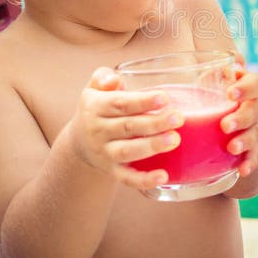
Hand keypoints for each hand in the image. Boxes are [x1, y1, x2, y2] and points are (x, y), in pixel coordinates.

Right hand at [67, 67, 184, 190]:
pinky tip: (163, 176)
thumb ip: (103, 78)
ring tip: (174, 139)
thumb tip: (114, 79)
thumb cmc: (98, 107)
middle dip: (154, 123)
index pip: (119, 104)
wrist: (78, 142)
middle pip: (128, 127)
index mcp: (96, 107)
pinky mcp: (112, 171)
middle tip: (178, 118)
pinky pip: (127, 178)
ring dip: (152, 146)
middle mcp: (98, 131)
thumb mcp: (94, 89)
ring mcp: (105, 153)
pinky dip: (144, 180)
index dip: (142, 101)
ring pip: (128, 152)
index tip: (164, 98)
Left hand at [220, 55, 257, 176]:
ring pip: (255, 134)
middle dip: (241, 119)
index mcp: (249, 88)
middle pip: (254, 111)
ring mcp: (255, 127)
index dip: (244, 88)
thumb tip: (220, 67)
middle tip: (225, 126)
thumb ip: (215, 73)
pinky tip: (242, 171)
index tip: (230, 93)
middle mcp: (256, 107)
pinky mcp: (253, 146)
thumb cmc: (218, 92)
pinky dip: (249, 163)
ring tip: (232, 148)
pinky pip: (254, 155)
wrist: (231, 114)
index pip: (254, 84)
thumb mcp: (215, 79)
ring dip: (244, 141)